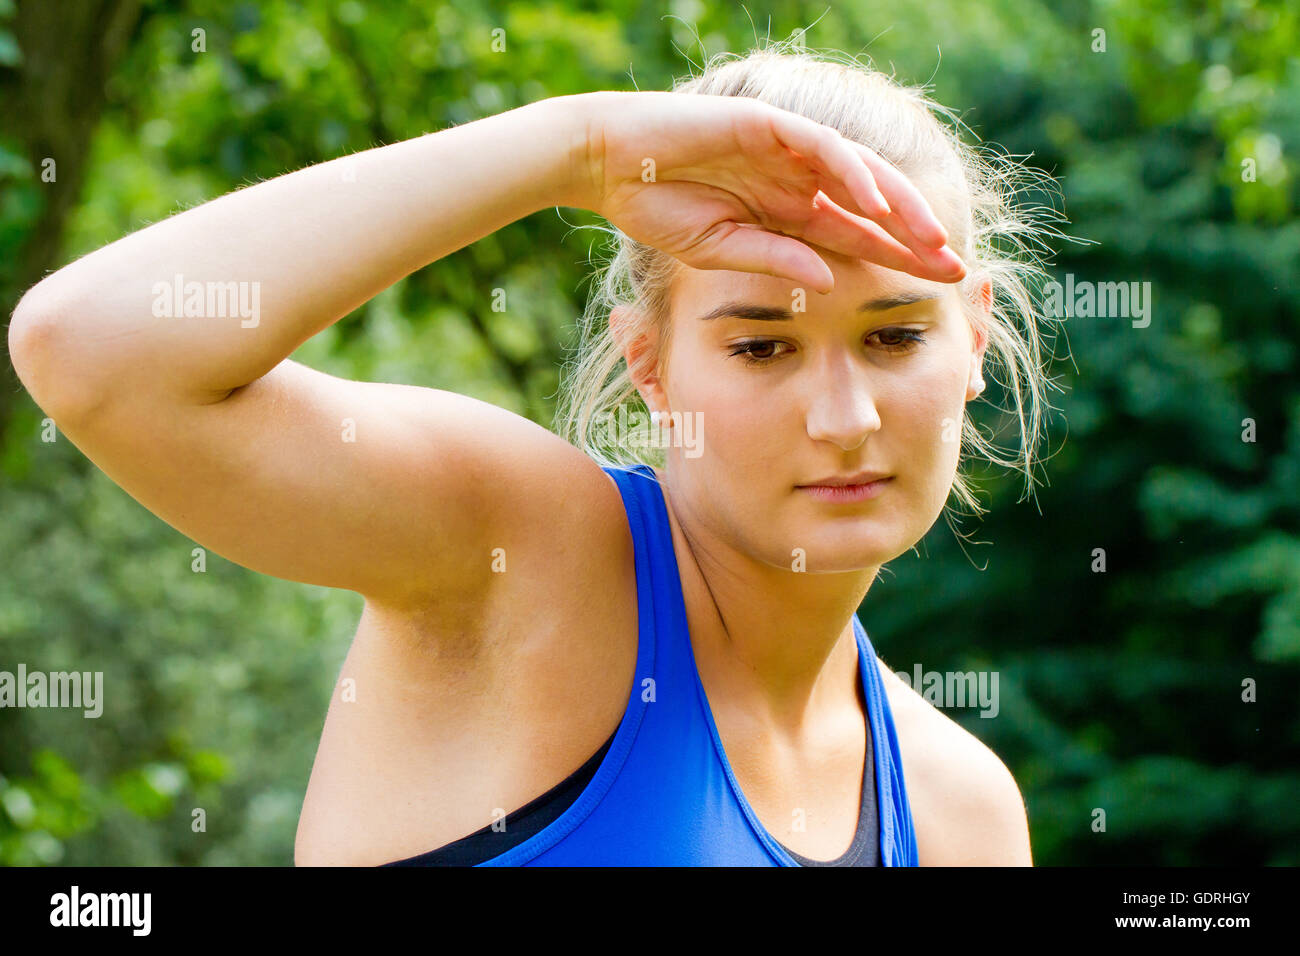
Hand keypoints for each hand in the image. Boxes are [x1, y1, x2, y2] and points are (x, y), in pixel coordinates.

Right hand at [580, 90, 965, 292]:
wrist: (609, 164)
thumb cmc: (656, 206)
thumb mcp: (720, 251)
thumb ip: (776, 262)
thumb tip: (831, 283)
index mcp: (789, 212)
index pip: (858, 238)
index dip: (899, 262)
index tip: (938, 292)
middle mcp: (799, 180)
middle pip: (874, 209)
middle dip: (916, 239)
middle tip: (957, 271)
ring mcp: (789, 150)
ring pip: (863, 175)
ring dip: (900, 207)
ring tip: (933, 239)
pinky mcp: (771, 124)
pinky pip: (825, 149)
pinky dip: (853, 174)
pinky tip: (877, 204)